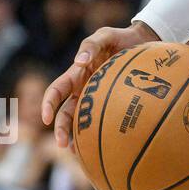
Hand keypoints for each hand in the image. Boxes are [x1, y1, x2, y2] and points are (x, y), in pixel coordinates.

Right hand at [43, 20, 159, 148]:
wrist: (142, 41)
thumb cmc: (120, 38)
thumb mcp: (105, 35)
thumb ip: (91, 45)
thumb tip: (80, 61)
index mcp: (76, 74)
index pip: (56, 91)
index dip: (48, 104)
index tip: (46, 118)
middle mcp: (82, 89)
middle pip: (65, 113)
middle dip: (60, 129)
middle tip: (63, 144)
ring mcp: (96, 97)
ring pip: (81, 120)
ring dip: (77, 136)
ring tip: (79, 153)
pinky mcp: (112, 101)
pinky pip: (104, 118)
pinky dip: (101, 131)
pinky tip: (105, 145)